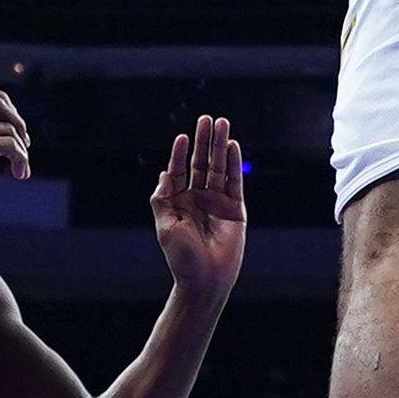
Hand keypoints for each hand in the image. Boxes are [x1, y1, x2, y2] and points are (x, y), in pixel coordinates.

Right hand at [0, 82, 32, 223]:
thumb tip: (7, 124)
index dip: (1, 101)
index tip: (10, 124)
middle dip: (18, 120)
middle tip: (24, 142)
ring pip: (8, 128)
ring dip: (22, 149)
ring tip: (21, 167)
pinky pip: (9, 145)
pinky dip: (21, 159)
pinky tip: (19, 173)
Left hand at [151, 115, 247, 295]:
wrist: (205, 279)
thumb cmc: (181, 256)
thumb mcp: (165, 226)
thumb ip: (163, 198)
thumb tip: (165, 172)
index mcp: (179, 202)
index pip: (179, 171)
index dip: (179, 153)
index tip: (182, 137)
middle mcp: (198, 199)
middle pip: (201, 163)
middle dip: (203, 141)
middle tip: (206, 118)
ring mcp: (217, 202)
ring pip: (219, 168)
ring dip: (220, 145)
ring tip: (221, 123)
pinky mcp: (235, 209)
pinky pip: (235, 182)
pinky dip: (234, 163)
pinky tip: (232, 146)